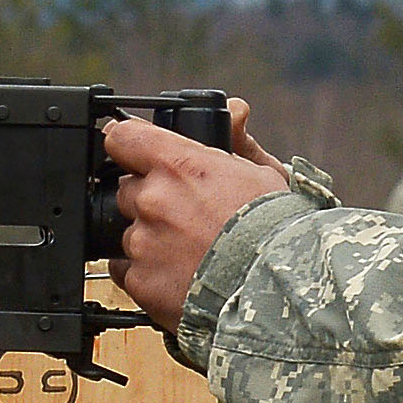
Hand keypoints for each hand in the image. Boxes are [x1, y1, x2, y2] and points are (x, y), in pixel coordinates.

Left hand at [101, 100, 294, 336]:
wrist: (280, 292)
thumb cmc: (277, 232)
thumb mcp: (265, 174)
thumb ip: (237, 139)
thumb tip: (233, 109)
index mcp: (177, 166)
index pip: (122, 137)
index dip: (128, 144)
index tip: (133, 152)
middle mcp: (152, 200)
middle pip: (127, 189)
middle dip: (149, 199)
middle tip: (186, 216)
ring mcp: (142, 242)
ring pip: (130, 233)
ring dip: (151, 239)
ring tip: (192, 252)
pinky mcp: (140, 281)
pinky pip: (129, 271)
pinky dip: (149, 273)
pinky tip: (182, 276)